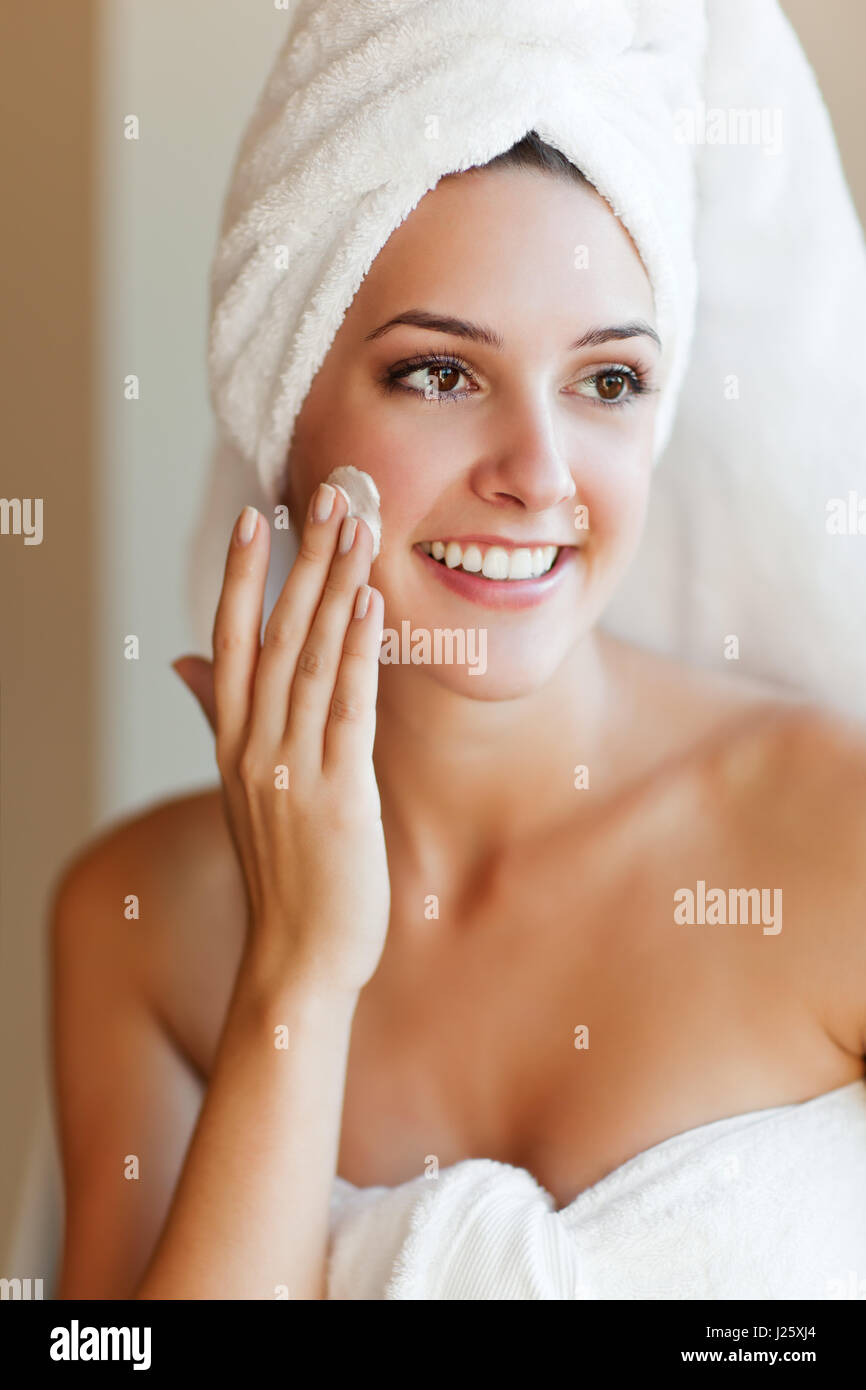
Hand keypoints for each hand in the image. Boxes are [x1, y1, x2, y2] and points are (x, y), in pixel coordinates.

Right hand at [172, 485, 389, 994]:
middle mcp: (253, 747)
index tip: (256, 517)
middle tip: (330, 499)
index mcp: (233, 743)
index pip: (230, 641)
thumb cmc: (284, 874)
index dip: (241, 576)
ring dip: (335, 589)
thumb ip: (221, 717)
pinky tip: (370, 604)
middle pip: (274, 635)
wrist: (297, 958)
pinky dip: (355, 653)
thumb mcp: (245, 790)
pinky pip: (344, 708)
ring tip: (357, 530)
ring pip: (309, 659)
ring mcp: (290, 768)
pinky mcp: (336, 794)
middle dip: (303, 563)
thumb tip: (188, 662)